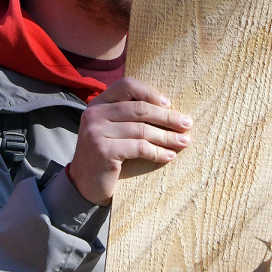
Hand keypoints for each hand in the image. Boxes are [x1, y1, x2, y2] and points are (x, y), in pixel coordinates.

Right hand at [69, 77, 192, 206]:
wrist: (84, 185)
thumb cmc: (107, 156)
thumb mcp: (113, 130)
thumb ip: (130, 117)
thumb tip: (170, 111)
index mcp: (98, 104)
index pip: (127, 85)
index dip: (150, 93)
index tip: (169, 105)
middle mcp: (94, 114)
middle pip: (139, 109)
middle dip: (167, 117)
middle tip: (187, 124)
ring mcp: (96, 132)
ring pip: (142, 129)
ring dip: (167, 137)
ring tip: (184, 142)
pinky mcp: (103, 151)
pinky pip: (139, 147)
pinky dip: (157, 152)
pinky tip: (169, 156)